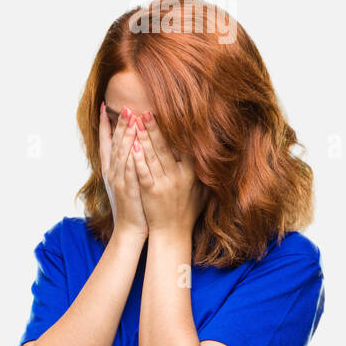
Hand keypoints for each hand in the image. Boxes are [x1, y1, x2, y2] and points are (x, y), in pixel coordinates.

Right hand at [99, 103, 146, 239]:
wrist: (129, 228)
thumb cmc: (132, 205)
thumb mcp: (127, 181)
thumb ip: (128, 164)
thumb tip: (133, 146)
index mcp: (111, 170)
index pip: (106, 143)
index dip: (104, 125)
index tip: (103, 107)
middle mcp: (112, 173)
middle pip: (114, 144)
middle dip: (118, 124)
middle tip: (123, 107)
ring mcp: (119, 181)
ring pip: (121, 153)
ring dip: (125, 135)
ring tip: (130, 118)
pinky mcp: (128, 190)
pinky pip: (130, 170)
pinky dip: (132, 157)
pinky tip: (136, 145)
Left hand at [131, 112, 205, 236]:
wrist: (172, 233)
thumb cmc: (187, 211)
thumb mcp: (202, 192)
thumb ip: (204, 173)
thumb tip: (212, 155)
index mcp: (191, 174)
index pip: (184, 147)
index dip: (177, 131)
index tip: (172, 115)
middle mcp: (179, 176)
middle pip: (166, 148)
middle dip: (155, 128)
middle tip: (146, 111)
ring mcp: (164, 184)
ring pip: (152, 156)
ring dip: (144, 138)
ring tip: (136, 122)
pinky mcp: (150, 192)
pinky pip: (143, 172)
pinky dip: (138, 159)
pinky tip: (132, 146)